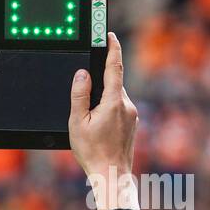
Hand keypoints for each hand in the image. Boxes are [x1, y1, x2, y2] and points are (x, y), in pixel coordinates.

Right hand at [69, 32, 138, 209]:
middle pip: (112, 83)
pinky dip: (106, 111)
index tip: (109, 35)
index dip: (112, 48)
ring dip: (101, 101)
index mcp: (113, 101)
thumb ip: (79, 95)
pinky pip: (118, 108)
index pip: (115, 67)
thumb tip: (82, 74)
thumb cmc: (92, 152)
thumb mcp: (77, 122)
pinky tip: (97, 129)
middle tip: (84, 101)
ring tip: (89, 123)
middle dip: (99, 84)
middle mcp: (127, 105)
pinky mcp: (132, 123)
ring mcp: (132, 114)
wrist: (112, 174)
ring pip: (114, 97)